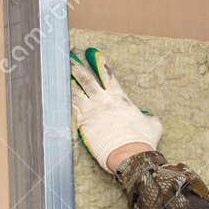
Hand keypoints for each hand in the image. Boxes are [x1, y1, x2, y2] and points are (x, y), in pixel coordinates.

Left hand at [70, 47, 162, 172]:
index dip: (100, 63)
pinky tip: (56, 95)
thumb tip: (149, 116)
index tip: (93, 53)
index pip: (108, 75)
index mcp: (120, 98)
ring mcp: (91, 112)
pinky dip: (63, 101)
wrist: (128, 155)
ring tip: (59, 73)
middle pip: (87, 79)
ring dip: (67, 81)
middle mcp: (103, 102)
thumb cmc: (142, 140)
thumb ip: (150, 117)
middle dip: (78, 67)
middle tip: (70, 57)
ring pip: (75, 92)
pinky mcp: (82, 124)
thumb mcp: (153, 125)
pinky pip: (70, 109)